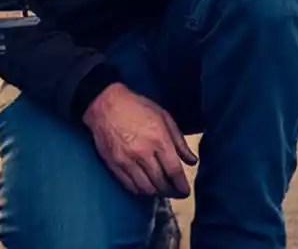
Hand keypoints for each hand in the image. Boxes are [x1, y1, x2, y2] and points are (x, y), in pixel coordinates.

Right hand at [82, 83, 198, 197]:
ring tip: (161, 191)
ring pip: (145, 188)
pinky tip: (145, 187)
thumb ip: (179, 141)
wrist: (105, 103)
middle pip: (161, 183)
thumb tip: (192, 161)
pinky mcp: (114, 163)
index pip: (174, 172)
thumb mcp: (164, 118)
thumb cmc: (137, 107)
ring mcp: (127, 160)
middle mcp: (143, 153)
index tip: (185, 191)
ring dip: (156, 193)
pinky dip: (140, 190)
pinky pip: (129, 185)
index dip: (182, 186)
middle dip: (171, 192)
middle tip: (175, 193)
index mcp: (159, 140)